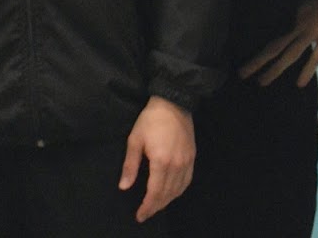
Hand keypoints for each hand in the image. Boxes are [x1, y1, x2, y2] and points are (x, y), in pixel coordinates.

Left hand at [119, 96, 194, 222]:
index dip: (147, 206)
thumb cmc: (150, 121)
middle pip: (167, 193)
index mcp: (161, 161)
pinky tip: (173, 193)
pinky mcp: (192, 156)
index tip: (139, 215)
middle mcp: (177, 164)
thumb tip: (124, 186)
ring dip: (168, 200)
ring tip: (157, 206)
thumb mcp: (134, 140)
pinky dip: (180, 190)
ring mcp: (187, 160)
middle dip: (156, 206)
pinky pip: (188, 179)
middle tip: (145, 214)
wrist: (174, 103)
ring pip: (179, 188)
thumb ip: (130, 165)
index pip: (155, 191)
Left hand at [238, 0, 317, 86]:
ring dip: (275, 68)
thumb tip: (294, 24)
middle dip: (259, 60)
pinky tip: (300, 84)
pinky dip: (307, 70)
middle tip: (242, 74)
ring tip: (262, 82)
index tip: (249, 64)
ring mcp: (312, 33)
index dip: (261, 53)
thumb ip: (301, 15)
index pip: (275, 39)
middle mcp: (299, 26)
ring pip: (290, 53)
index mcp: (295, 18)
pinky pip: (316, 57)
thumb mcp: (310, 3)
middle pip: (276, 46)